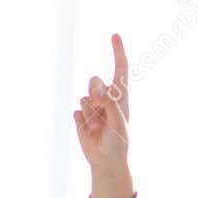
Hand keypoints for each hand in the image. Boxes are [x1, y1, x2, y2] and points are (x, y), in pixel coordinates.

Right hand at [75, 34, 133, 197]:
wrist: (105, 161)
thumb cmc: (118, 142)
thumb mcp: (119, 123)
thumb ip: (111, 104)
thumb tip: (99, 91)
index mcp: (120, 97)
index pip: (120, 69)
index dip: (118, 52)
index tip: (115, 35)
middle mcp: (106, 99)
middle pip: (94, 80)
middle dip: (95, 91)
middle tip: (100, 107)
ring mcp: (92, 107)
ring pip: (84, 97)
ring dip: (90, 113)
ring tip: (98, 127)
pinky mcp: (81, 117)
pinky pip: (77, 111)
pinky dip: (82, 121)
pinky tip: (89, 131)